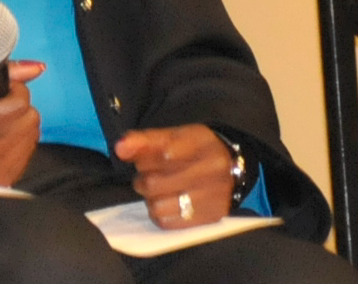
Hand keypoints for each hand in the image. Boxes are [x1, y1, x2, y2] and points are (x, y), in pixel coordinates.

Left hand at [115, 124, 234, 229]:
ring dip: (150, 198)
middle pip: (153, 182)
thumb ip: (146, 140)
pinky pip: (168, 223)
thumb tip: (119, 148)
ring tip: (158, 189)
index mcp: (199, 142)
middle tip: (148, 173)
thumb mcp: (177, 134)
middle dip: (142, 178)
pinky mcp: (208, 217)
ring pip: (157, 206)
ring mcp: (209, 196)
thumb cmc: (200, 147)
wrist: (237, 166)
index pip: (161, 152)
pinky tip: (168, 202)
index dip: (139, 155)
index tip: (131, 152)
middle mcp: (207, 170)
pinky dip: (160, 213)